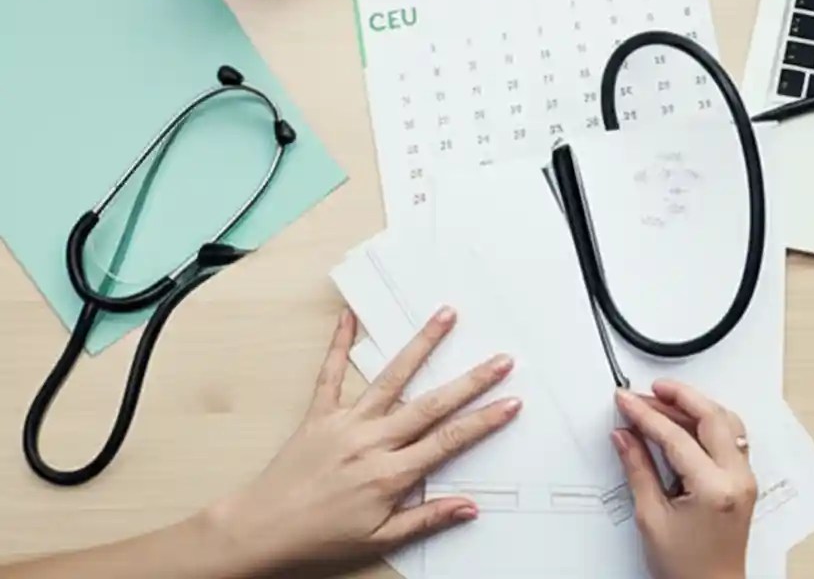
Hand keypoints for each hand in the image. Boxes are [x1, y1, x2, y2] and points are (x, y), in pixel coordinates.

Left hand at [203, 306, 521, 576]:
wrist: (260, 530)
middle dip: (470, 381)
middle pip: (431, 405)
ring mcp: (345, 423)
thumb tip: (467, 507)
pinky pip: (329, 374)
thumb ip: (425, 519)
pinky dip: (337, 344)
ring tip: (445, 317)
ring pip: (391, 379)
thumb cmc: (317, 539)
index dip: (483, 421)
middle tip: (499, 359)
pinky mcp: (318, 415)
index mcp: (389, 474)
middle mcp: (371, 442)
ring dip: (421, 346)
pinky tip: (349, 318)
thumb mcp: (378, 540)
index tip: (510, 402)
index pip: (448, 441)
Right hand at [612, 381, 756, 578]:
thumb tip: (625, 437)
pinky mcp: (744, 481)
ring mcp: (745, 478)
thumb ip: (638, 469)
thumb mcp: (651, 518)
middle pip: (711, 417)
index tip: (626, 402)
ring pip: (726, 422)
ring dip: (696, 405)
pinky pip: (731, 437)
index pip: (675, 436)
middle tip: (649, 390)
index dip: (646, 415)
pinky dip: (708, 422)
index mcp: (714, 489)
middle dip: (678, 397)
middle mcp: (736, 479)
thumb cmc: (687, 569)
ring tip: (665, 399)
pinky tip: (687, 420)